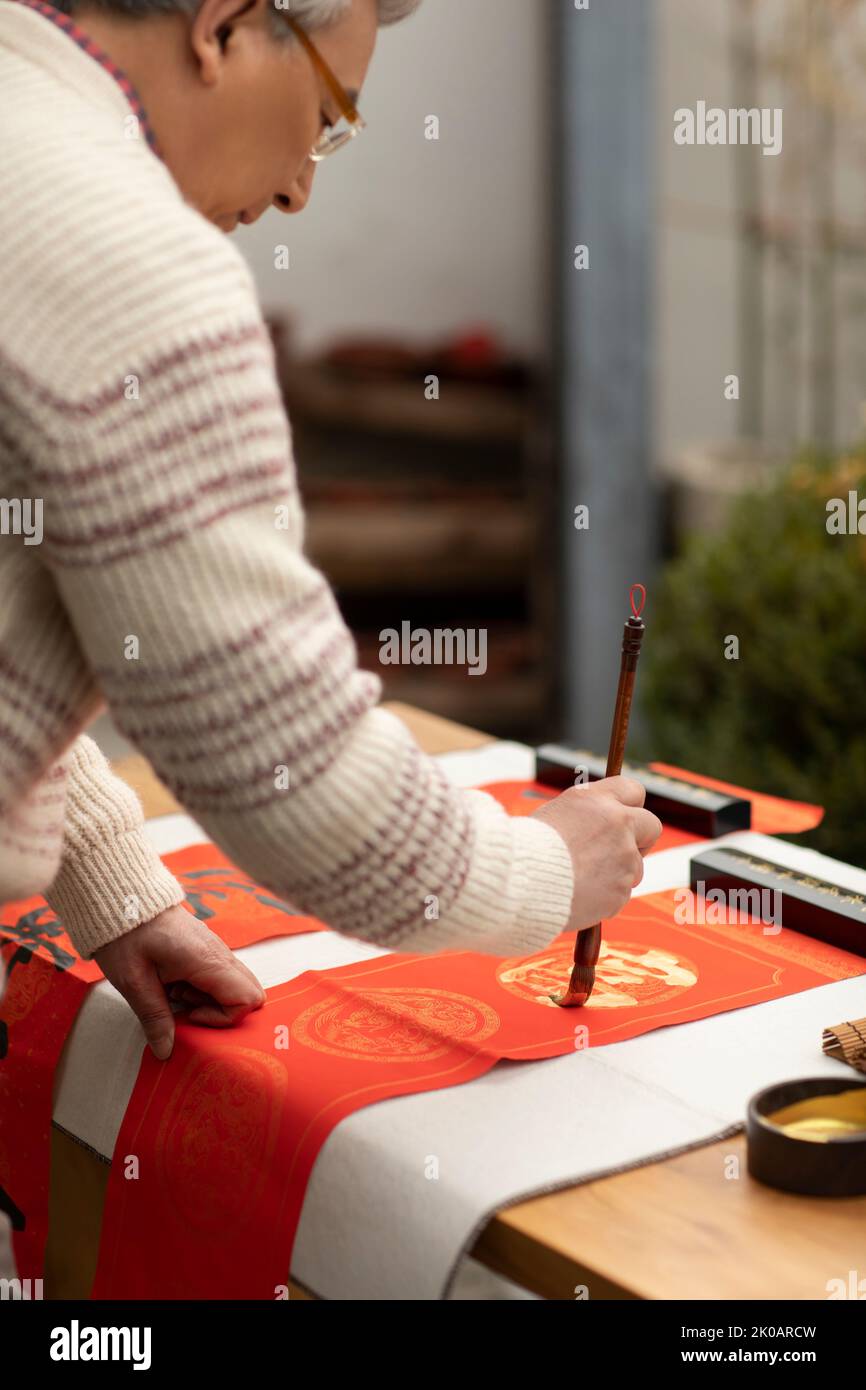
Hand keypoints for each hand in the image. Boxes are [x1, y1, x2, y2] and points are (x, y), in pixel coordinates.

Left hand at [93, 905, 265, 1060]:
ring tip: (174, 992)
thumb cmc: (127, 935)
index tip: (190, 1015)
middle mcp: (220, 953)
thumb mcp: (134, 982)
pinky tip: (174, 983)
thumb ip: (155, 1017)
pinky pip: (220, 976)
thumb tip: (166, 1051)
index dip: (223, 1018)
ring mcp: (215, 949)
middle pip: (250, 993)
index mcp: (207, 960)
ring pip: (234, 985)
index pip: (247, 998)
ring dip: (209, 1000)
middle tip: (185, 1008)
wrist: (123, 897)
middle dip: (222, 1012)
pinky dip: (203, 988)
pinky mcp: (206, 949)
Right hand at [532, 776, 662, 929]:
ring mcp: (624, 859)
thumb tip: (602, 817)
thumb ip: (587, 814)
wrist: (519, 884)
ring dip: (617, 872)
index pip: (633, 789)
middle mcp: (618, 824)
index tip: (624, 818)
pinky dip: (605, 896)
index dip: (630, 805)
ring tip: (582, 878)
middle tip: (619, 850)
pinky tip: (579, 894)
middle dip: (641, 838)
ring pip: (635, 866)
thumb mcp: (556, 813)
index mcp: (597, 800)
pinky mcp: (621, 890)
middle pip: (652, 826)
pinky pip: (620, 893)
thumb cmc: (527, 848)